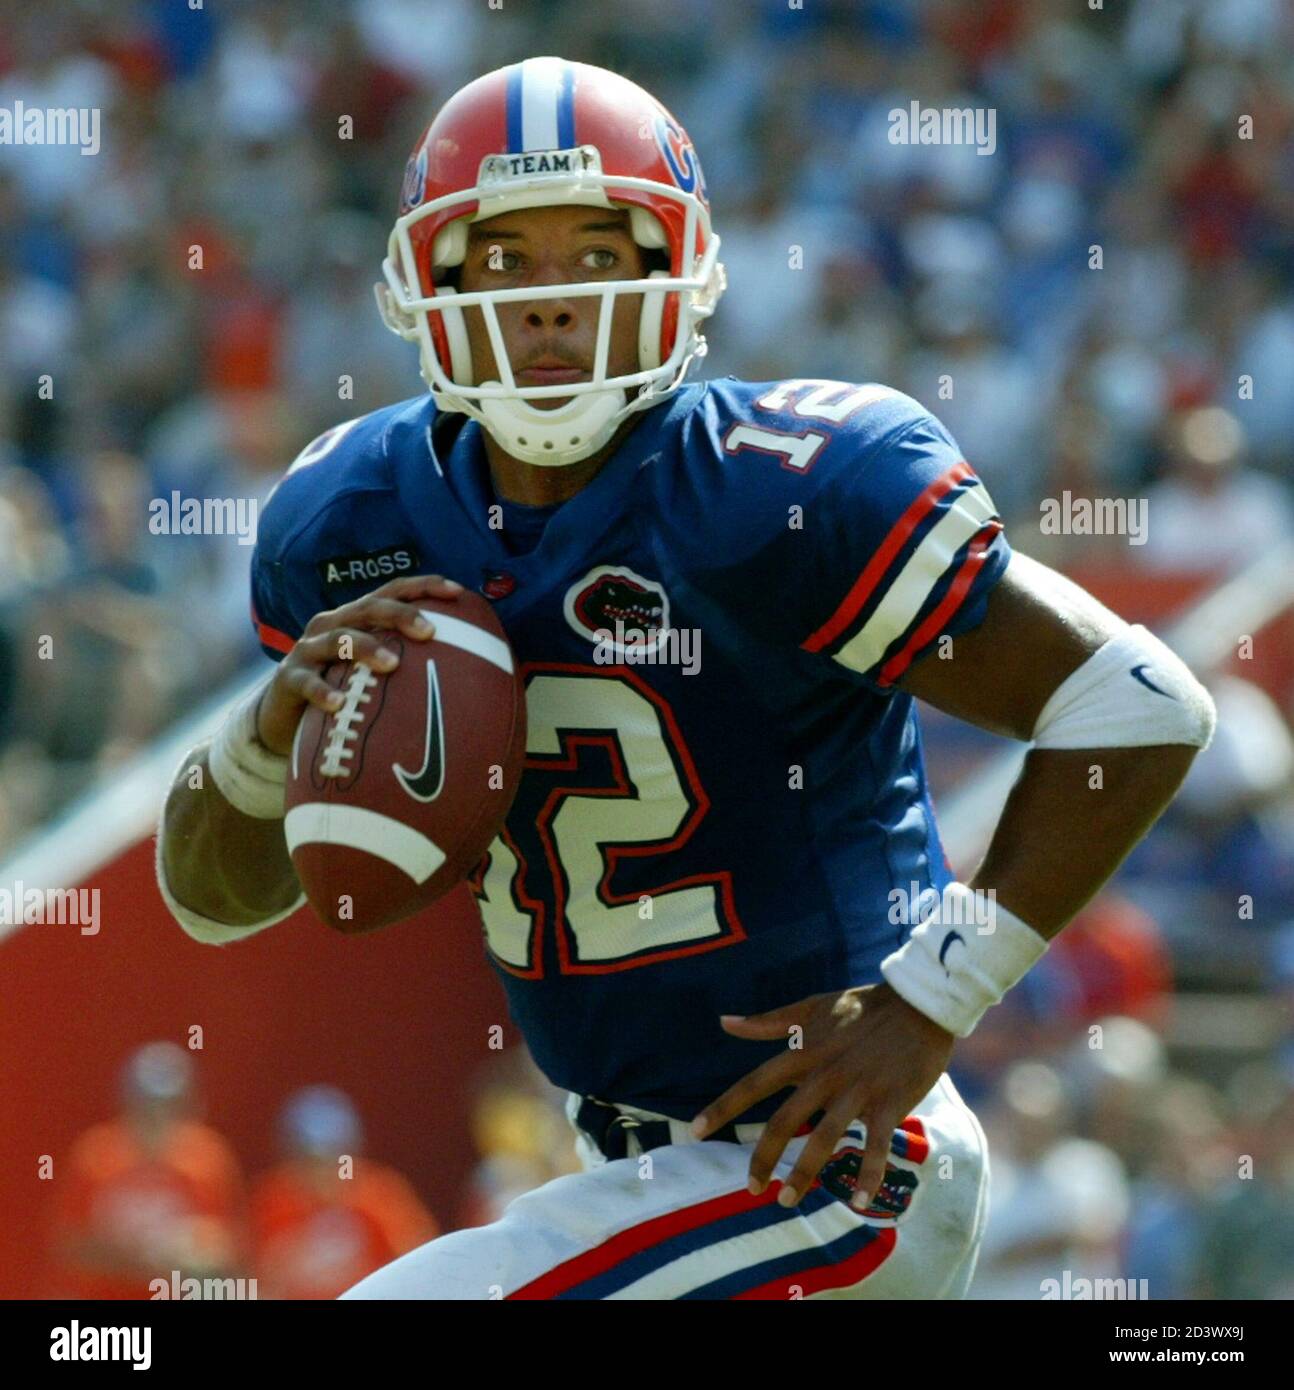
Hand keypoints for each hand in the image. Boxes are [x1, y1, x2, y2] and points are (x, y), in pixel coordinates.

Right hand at [256, 574, 464, 754]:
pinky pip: (307, 682)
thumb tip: (467, 676)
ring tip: (392, 664)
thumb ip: (407, 664)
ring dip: (366, 648)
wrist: (285, 716)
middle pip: (368, 608)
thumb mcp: (371, 671)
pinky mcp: (289, 678)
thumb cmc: (341, 687)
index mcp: (356, 617)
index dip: (424, 587)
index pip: (392, 592)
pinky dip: (322, 692)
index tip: (457, 593)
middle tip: (429, 632)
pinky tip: (338, 704)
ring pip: (338, 640)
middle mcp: (332, 624)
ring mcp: (308, 649)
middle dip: (400, 615)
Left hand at [690, 983, 954, 1210]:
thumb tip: (723, 1022)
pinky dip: (868, 1175)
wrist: (916, 1004)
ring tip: (787, 1200)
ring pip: (823, 1139)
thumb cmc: (861, 1007)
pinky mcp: (889, 1103)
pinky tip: (859, 1202)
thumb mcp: (810, 1007)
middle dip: (763, 1158)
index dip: (722, 1108)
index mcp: (803, 1052)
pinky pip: (876, 1146)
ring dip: (804, 1173)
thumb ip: (767, 1022)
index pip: (753, 1084)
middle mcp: (824, 1075)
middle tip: (751, 1188)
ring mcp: (857, 1091)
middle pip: (783, 1122)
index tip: (694, 1132)